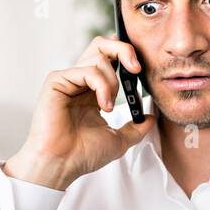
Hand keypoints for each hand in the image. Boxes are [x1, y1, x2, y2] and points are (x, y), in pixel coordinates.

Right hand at [3, 34, 156, 189]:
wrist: (63, 165)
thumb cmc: (83, 155)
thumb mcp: (119, 140)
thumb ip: (136, 127)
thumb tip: (152, 118)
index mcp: (92, 91)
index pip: (109, 58)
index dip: (125, 55)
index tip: (140, 69)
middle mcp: (79, 82)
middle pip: (101, 45)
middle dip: (123, 50)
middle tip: (136, 69)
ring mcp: (67, 79)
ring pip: (98, 57)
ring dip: (112, 82)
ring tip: (108, 108)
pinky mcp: (56, 81)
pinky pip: (86, 70)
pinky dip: (101, 86)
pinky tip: (103, 106)